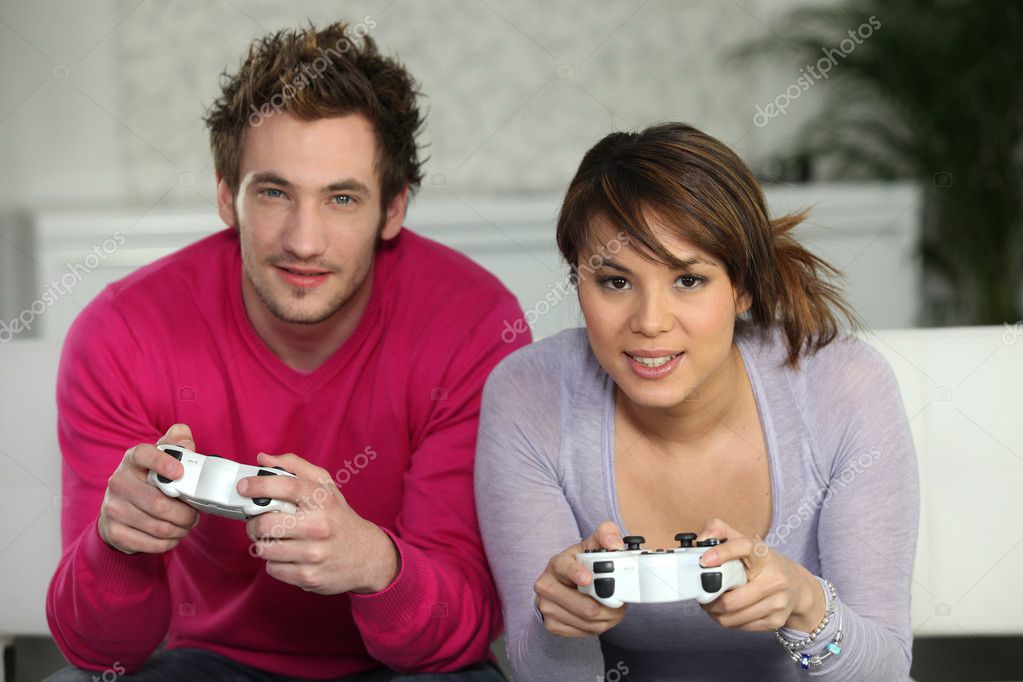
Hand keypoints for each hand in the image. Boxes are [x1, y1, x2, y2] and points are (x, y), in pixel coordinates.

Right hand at [97, 423, 199, 554]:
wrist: (118, 510)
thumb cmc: (148, 481)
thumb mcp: (162, 457)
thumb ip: (177, 443)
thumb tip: (187, 441)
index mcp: (132, 460)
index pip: (144, 455)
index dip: (162, 463)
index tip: (179, 472)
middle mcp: (118, 482)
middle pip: (159, 503)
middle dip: (185, 513)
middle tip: (195, 514)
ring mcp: (113, 508)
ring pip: (158, 526)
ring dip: (180, 529)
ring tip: (186, 524)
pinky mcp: (115, 532)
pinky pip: (151, 543)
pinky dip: (169, 542)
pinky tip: (173, 536)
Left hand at [243, 452, 398, 594]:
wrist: (367, 556)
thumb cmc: (340, 519)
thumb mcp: (326, 487)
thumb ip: (295, 467)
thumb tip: (263, 459)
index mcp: (324, 500)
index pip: (288, 487)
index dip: (260, 485)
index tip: (244, 486)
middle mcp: (320, 526)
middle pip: (266, 524)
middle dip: (254, 523)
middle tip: (258, 523)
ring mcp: (314, 554)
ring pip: (265, 549)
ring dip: (264, 544)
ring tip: (275, 539)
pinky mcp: (309, 577)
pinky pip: (272, 569)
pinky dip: (275, 563)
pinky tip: (288, 557)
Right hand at [533, 521, 628, 637]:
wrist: (563, 586)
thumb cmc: (581, 564)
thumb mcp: (592, 544)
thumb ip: (606, 534)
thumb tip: (614, 544)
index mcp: (557, 563)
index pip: (564, 568)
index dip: (576, 573)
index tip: (588, 578)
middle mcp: (546, 585)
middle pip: (583, 606)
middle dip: (608, 607)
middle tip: (620, 602)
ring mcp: (546, 607)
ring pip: (587, 622)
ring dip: (607, 618)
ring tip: (613, 608)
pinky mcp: (552, 625)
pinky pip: (584, 632)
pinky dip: (598, 626)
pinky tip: (600, 616)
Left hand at [697, 518, 824, 631]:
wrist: (797, 587)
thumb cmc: (764, 564)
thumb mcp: (745, 542)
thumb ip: (720, 531)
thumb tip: (700, 540)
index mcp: (764, 555)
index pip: (744, 547)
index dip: (723, 553)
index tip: (704, 560)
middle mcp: (775, 579)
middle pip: (732, 599)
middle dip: (709, 599)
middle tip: (702, 594)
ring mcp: (777, 602)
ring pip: (733, 616)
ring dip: (715, 612)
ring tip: (711, 603)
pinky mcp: (776, 620)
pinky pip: (741, 626)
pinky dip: (727, 620)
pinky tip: (726, 612)